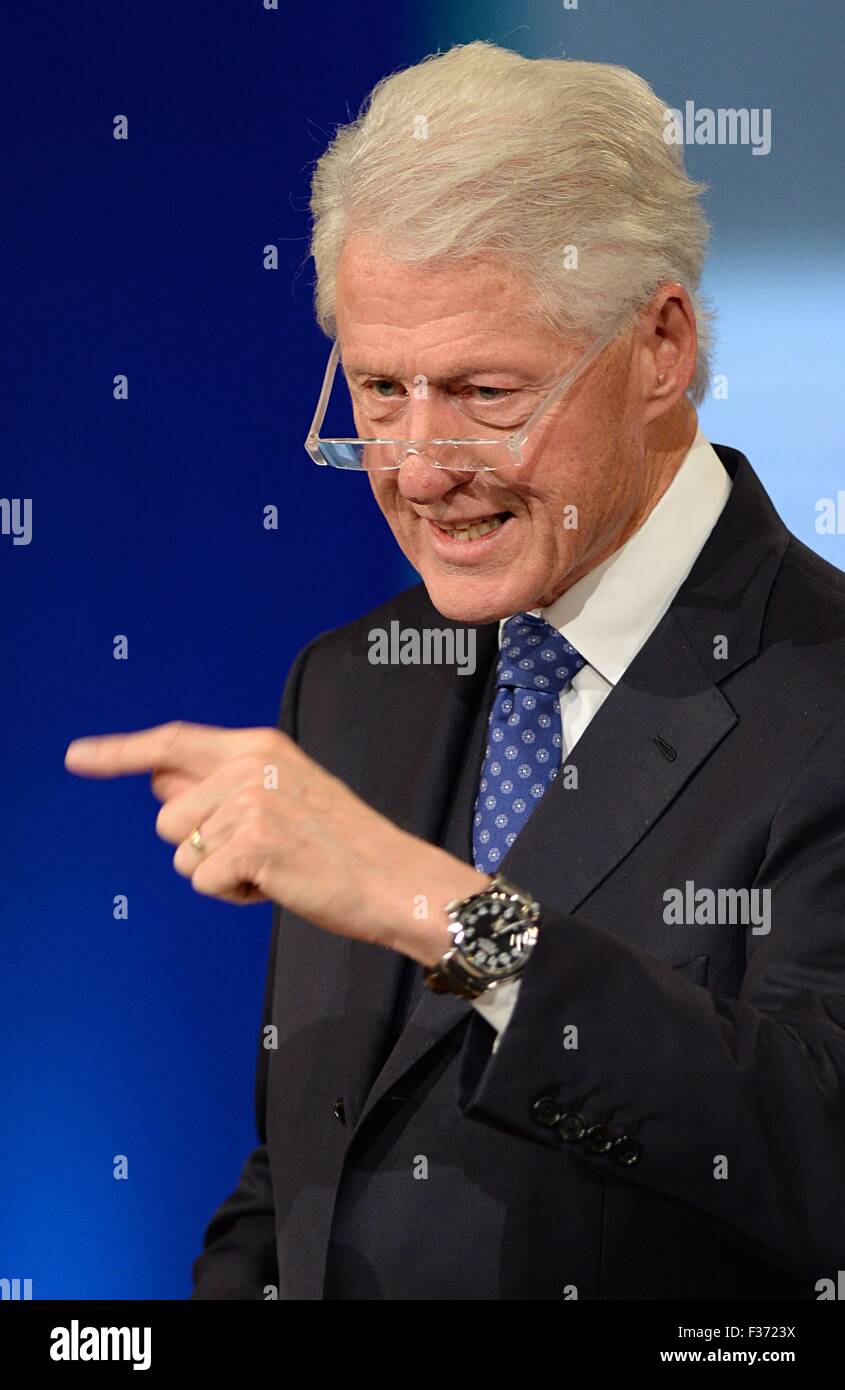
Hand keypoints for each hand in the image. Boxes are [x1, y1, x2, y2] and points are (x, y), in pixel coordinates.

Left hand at [64, 720, 487, 964]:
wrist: (393, 877)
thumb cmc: (341, 843)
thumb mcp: (283, 792)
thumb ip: (221, 781)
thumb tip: (159, 780)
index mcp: (258, 746)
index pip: (171, 743)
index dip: (119, 752)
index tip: (78, 758)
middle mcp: (249, 766)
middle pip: (168, 814)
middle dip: (200, 843)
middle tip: (262, 849)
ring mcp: (249, 804)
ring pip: (182, 853)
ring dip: (219, 871)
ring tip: (274, 865)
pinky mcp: (251, 845)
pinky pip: (203, 882)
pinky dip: (234, 894)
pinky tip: (277, 884)